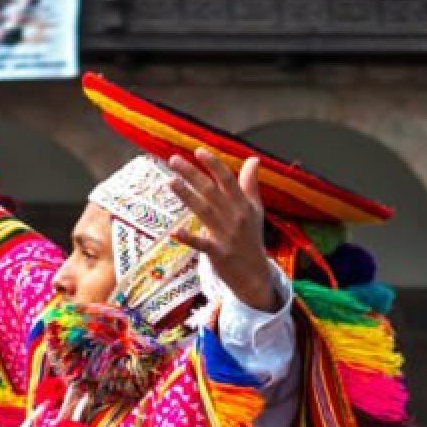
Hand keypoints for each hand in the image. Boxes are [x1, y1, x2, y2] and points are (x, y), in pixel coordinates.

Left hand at [167, 151, 275, 312]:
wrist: (256, 275)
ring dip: (187, 196)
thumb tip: (253, 159)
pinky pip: (202, 244)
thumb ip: (251, 184)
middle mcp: (235, 216)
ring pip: (204, 211)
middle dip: (193, 173)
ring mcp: (226, 235)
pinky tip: (175, 232)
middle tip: (173, 160)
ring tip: (170, 182)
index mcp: (243, 204)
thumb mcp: (256, 210)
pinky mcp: (218, 254)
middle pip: (211, 190)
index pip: (228, 179)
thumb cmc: (252, 240)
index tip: (198, 151)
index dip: (213, 164)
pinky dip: (189, 238)